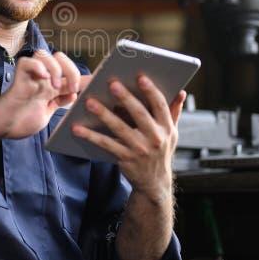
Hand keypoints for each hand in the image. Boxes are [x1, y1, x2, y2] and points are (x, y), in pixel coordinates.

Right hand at [0, 50, 80, 141]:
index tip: (101, 80)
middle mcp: (42, 79)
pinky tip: (42, 77)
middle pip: (60, 58)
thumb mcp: (47, 113)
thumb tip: (76, 94)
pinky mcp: (18, 79)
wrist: (0, 128)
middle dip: (71, 70)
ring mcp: (30, 77)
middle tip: (71, 88)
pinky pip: (26, 62)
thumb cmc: (20, 121)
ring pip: (45, 55)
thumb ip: (59, 102)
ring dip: (55, 68)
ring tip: (55, 87)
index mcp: (51, 87)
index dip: (86, 77)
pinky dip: (37, 66)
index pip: (71, 74)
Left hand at [71, 75, 185, 201]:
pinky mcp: (125, 158)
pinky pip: (105, 144)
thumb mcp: (171, 133)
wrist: (154, 182)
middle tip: (112, 83)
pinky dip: (90, 136)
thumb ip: (173, 112)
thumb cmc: (160, 151)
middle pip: (139, 114)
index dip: (151, 90)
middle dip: (126, 98)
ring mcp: (140, 149)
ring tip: (89, 102)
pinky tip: (77, 127)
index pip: (160, 105)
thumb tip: (181, 92)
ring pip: (119, 128)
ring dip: (104, 114)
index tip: (141, 77)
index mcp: (167, 128)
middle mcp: (155, 138)